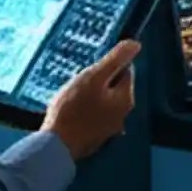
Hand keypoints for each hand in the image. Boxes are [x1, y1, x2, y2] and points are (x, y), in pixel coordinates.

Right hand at [42, 40, 140, 160]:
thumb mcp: (94, 77)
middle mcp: (123, 116)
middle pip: (114, 88)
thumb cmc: (73, 109)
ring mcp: (109, 130)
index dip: (107, 67)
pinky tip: (70, 112)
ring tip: (71, 98)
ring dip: (90, 97)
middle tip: (78, 84)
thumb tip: (136, 44)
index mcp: (126, 99)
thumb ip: (115, 60)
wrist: (55, 147)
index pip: (125, 72)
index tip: (90, 72)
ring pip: (102, 102)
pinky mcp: (94, 139)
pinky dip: (84, 112)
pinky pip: (93, 117)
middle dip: (97, 82)